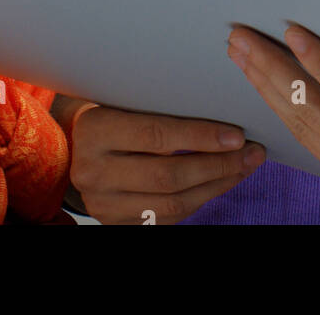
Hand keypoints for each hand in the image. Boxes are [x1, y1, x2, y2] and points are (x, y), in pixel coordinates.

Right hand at [67, 104, 265, 224]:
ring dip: (216, 186)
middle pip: (168, 176)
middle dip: (218, 165)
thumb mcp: (122, 97)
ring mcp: (102, 203)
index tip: (237, 135)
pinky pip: (167, 217)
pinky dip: (199, 200)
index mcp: (95, 130)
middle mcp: (94, 171)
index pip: (157, 135)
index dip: (200, 136)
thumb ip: (158, 102)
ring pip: (172, 203)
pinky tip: (220, 183)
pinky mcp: (115, 223)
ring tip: (244, 167)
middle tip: (251, 153)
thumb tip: (218, 102)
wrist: (68, 145)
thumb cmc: (107, 109)